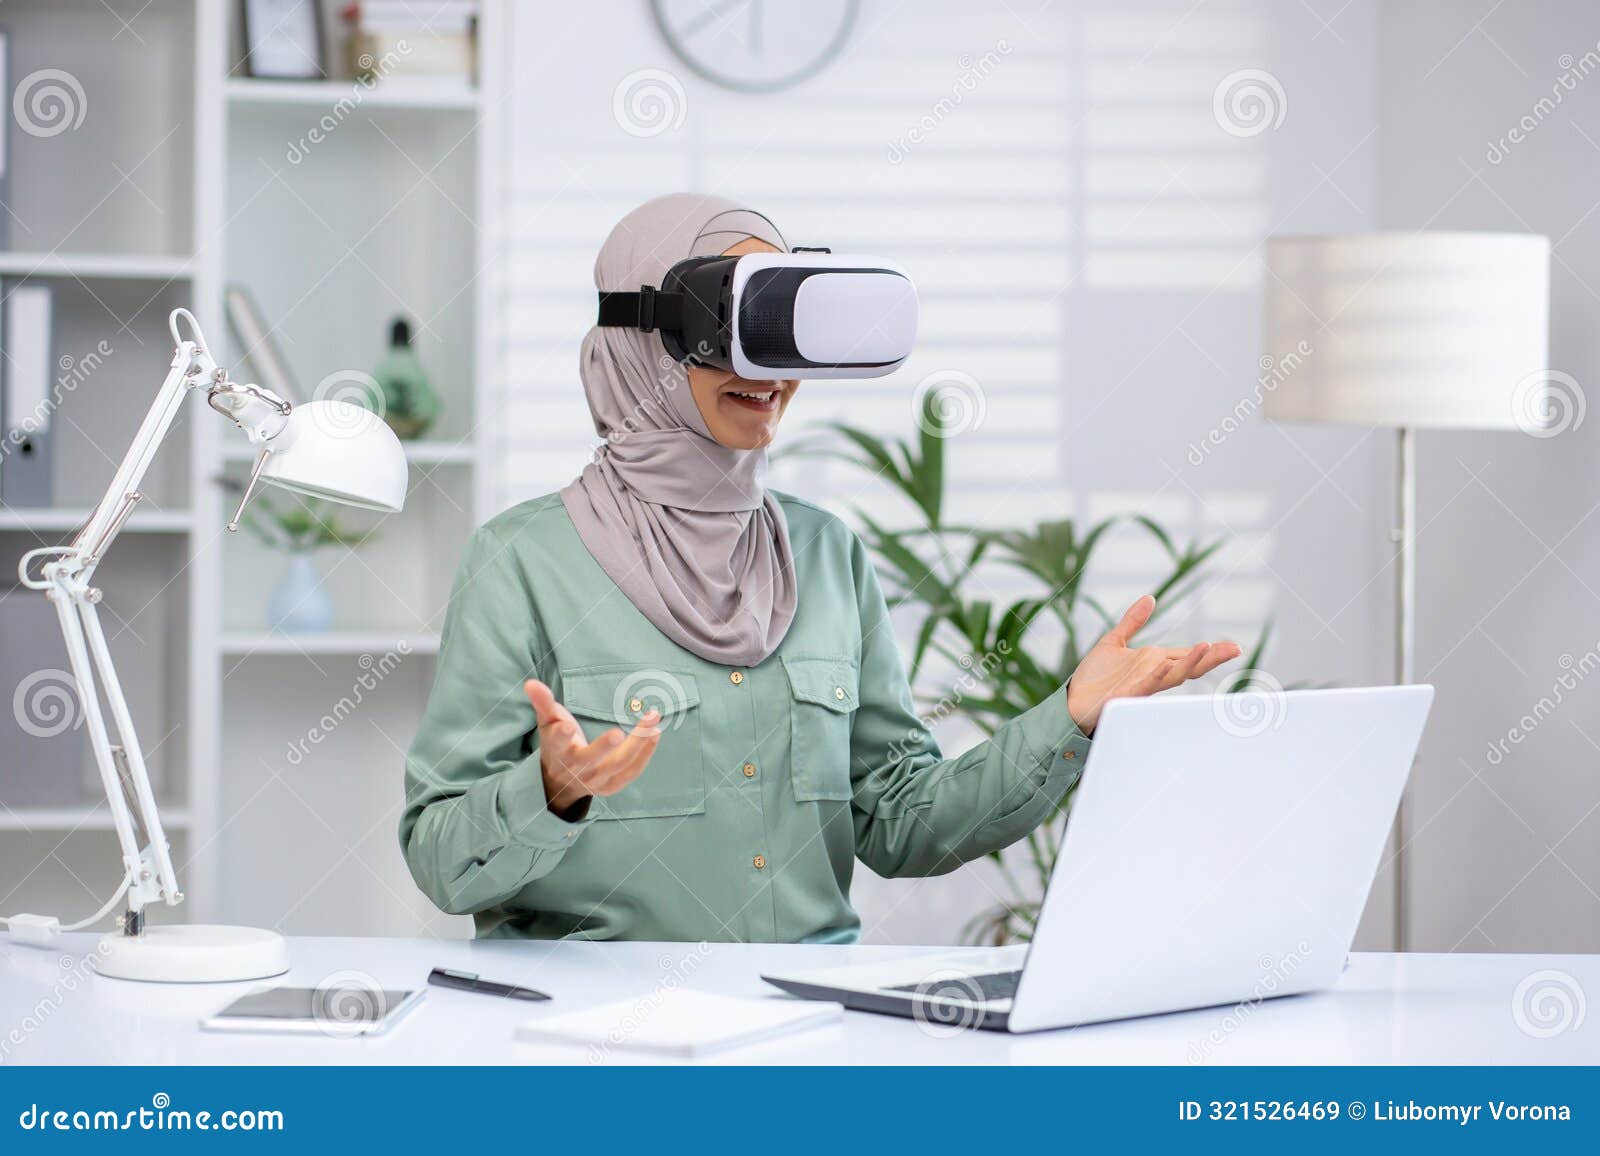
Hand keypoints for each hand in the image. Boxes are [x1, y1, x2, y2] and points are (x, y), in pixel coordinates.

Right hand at [525, 679, 661, 815]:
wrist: (560, 782)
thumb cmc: (557, 744)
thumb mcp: (547, 722)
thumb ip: (543, 702)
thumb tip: (530, 683)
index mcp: (558, 750)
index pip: (558, 743)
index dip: (562, 735)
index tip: (567, 726)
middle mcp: (577, 767)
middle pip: (591, 759)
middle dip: (604, 746)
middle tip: (618, 733)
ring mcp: (595, 779)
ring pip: (618, 765)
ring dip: (638, 744)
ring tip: (653, 721)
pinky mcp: (611, 786)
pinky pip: (631, 772)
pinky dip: (645, 754)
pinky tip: (655, 734)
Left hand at [1065, 595, 1241, 734]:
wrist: (1072, 701)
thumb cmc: (1094, 677)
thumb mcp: (1114, 642)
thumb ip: (1133, 621)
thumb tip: (1150, 598)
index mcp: (1152, 662)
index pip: (1186, 654)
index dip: (1208, 650)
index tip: (1233, 645)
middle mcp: (1152, 674)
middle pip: (1188, 665)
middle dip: (1212, 657)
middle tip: (1235, 649)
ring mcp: (1142, 685)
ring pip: (1173, 675)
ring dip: (1190, 663)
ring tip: (1208, 648)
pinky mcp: (1127, 695)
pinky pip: (1145, 685)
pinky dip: (1156, 675)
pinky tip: (1165, 664)